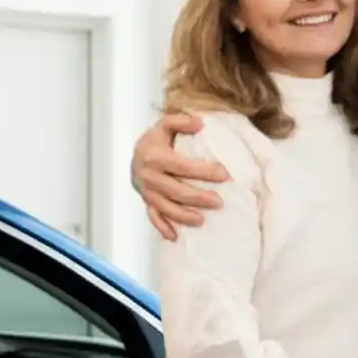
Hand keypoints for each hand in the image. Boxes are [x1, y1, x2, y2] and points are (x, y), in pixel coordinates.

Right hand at [130, 112, 228, 239]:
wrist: (134, 155)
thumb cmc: (155, 141)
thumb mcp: (164, 125)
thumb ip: (179, 120)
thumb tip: (199, 123)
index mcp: (154, 156)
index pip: (182, 166)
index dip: (203, 171)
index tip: (223, 175)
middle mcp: (149, 176)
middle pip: (175, 191)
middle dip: (197, 198)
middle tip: (218, 202)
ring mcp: (146, 191)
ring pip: (164, 207)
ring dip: (183, 216)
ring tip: (201, 220)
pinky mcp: (146, 201)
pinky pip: (153, 217)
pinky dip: (163, 227)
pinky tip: (175, 237)